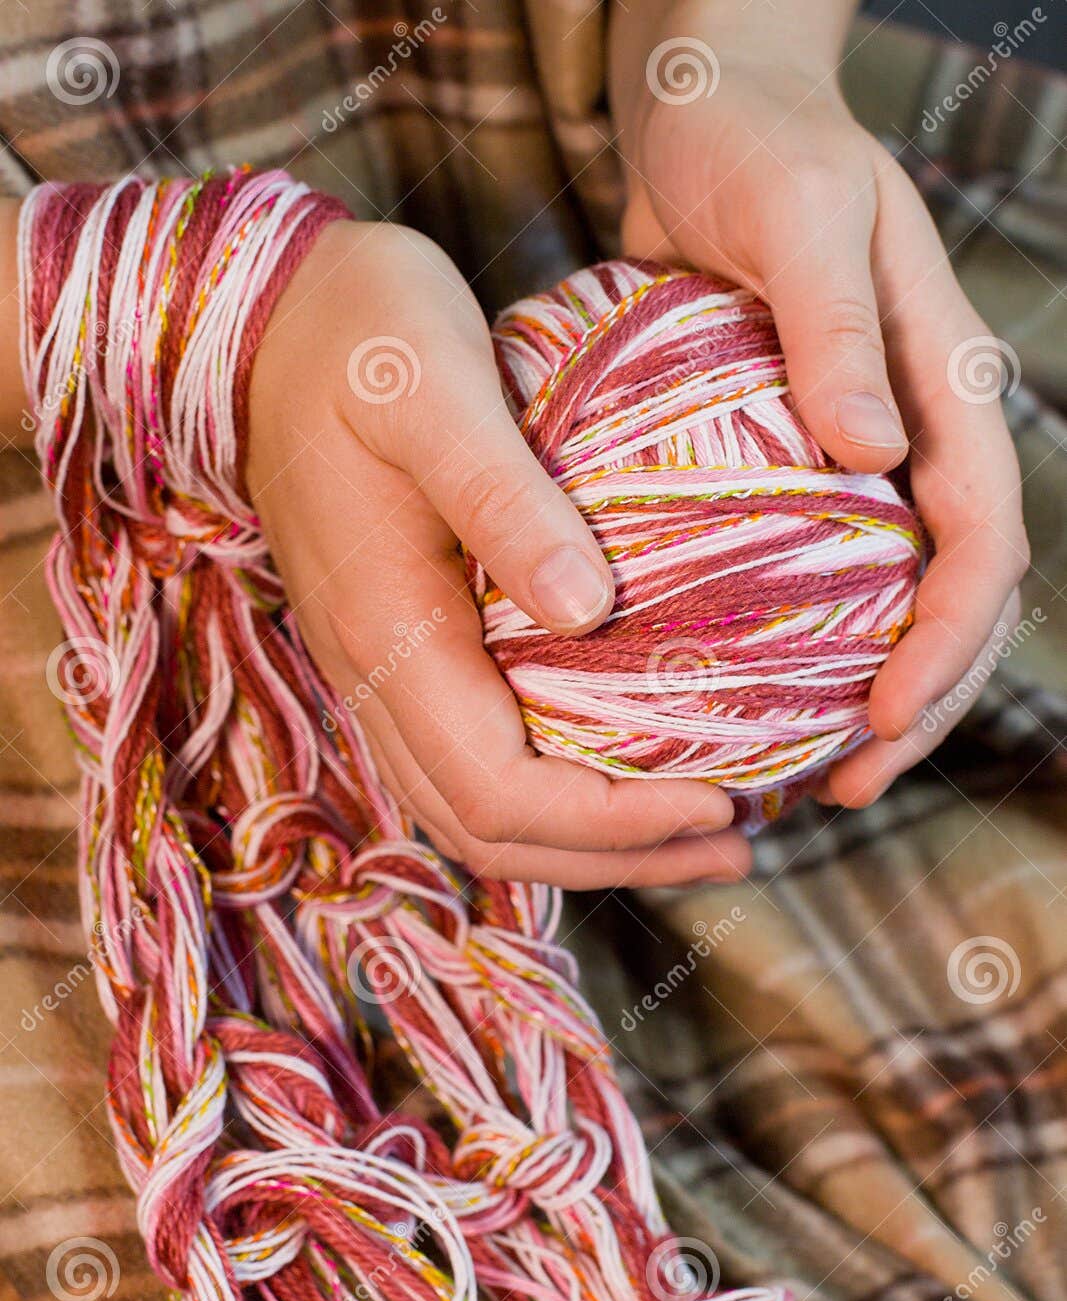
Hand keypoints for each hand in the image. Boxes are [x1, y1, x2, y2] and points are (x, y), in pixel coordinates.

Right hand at [246, 220, 746, 885]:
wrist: (266, 324)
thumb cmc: (356, 335)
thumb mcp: (433, 386)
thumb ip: (503, 496)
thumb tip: (591, 609)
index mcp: (387, 629)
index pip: (498, 790)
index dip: (611, 820)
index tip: (718, 803)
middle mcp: (374, 678)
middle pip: (492, 832)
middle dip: (619, 853)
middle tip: (738, 845)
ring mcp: (380, 675)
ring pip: (477, 815)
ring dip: (590, 842)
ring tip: (700, 832)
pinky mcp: (399, 655)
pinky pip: (473, 766)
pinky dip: (557, 797)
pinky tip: (627, 770)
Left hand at [611, 3, 1028, 806]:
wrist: (704, 109)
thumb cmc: (751, 143)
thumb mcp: (794, 213)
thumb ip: (834, 329)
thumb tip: (874, 459)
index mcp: (946, 383)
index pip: (983, 539)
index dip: (948, 640)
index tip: (884, 715)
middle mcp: (918, 433)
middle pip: (957, 599)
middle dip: (922, 702)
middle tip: (849, 788)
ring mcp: (863, 456)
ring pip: (898, 603)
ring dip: (871, 696)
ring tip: (817, 778)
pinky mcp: (795, 465)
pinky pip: (820, 577)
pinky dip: (803, 649)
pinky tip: (754, 704)